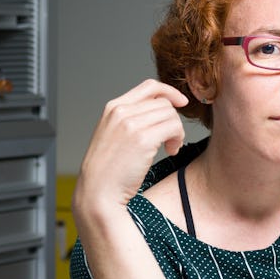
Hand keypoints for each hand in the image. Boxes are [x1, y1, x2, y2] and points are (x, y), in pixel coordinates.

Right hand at [74, 80, 187, 220]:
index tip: (181, 103)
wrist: (98, 192)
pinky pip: (174, 127)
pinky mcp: (142, 139)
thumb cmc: (109, 170)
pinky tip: (171, 151)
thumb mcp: (115, 135)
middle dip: (173, 120)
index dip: (170, 92)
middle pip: (164, 102)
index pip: (149, 86)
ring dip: (177, 131)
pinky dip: (178, 139)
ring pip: (171, 114)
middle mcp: (121, 111)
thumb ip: (132, 119)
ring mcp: (131, 124)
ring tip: (170, 147)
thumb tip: (163, 108)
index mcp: (113, 108)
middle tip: (170, 140)